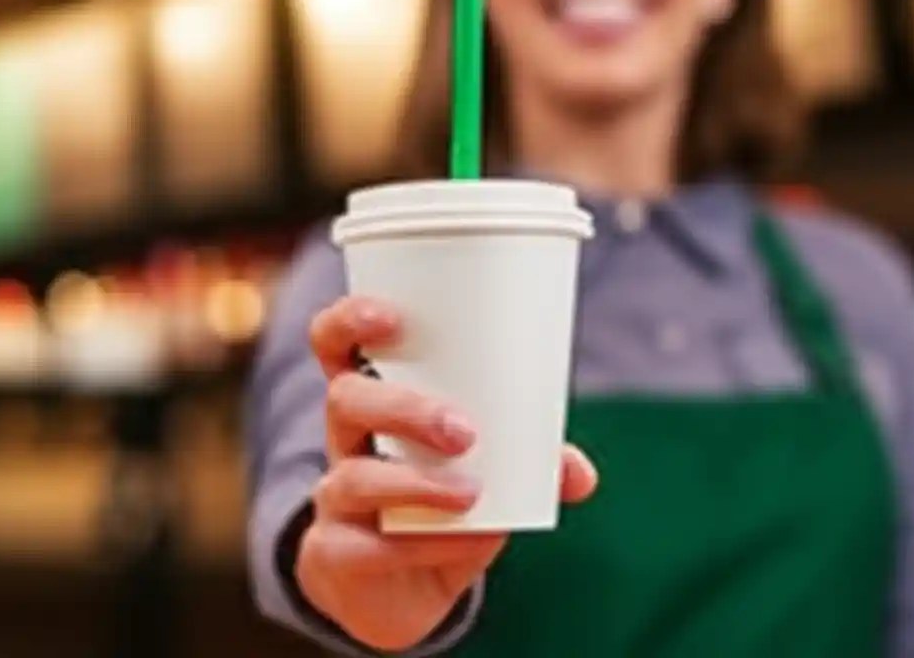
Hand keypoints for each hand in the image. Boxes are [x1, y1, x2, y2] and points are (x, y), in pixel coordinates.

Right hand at [297, 296, 597, 651]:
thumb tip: (578, 473)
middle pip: (345, 402)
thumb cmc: (437, 506)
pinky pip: (370, 546)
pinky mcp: (337, 555)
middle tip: (464, 430)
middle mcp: (345, 442)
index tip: (389, 317)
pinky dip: (427, 542)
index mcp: (372, 401)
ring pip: (354, 477)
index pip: (336, 345)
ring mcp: (335, 499)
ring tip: (472, 492)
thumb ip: (530, 463)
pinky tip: (467, 540)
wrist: (393, 596)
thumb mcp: (484, 473)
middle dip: (403, 408)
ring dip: (417, 482)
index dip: (349, 321)